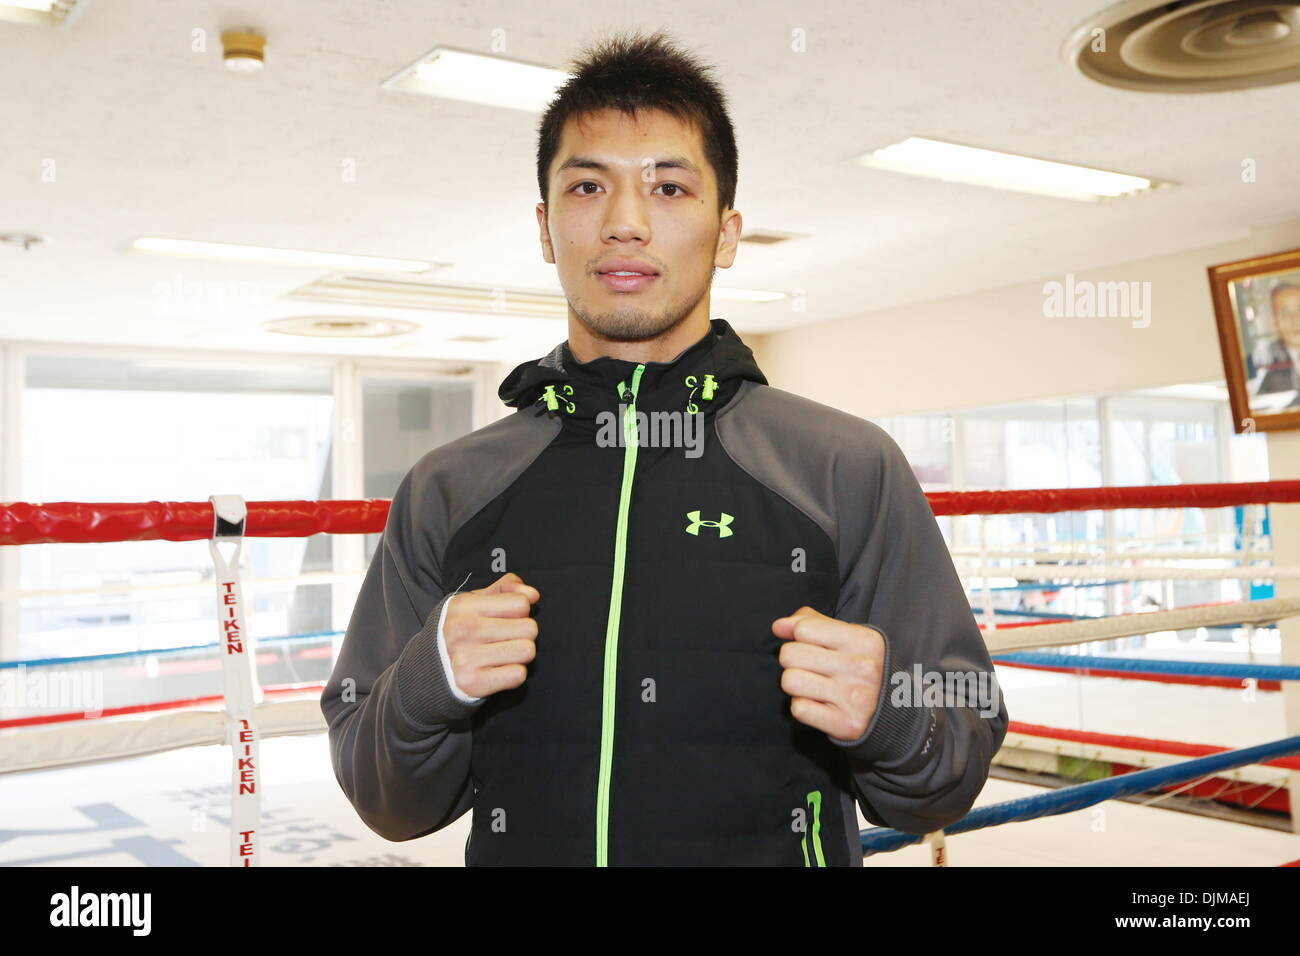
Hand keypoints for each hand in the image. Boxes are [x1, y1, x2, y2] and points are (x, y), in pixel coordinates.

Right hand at [442, 572, 539, 697]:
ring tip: (501, 655)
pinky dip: (513, 674)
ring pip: (527, 651)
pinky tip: (497, 671)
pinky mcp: (472, 682)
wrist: (427, 670)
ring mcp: (466, 657)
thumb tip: (533, 595)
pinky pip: (518, 675)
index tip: (504, 620)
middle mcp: (464, 629)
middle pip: (529, 628)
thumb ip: (505, 589)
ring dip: (519, 655)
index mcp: (464, 605)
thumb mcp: (473, 602)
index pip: (521, 603)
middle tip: (504, 640)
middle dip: (522, 634)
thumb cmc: (459, 631)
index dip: (519, 612)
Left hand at [772, 606, 885, 742]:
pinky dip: (804, 707)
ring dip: (796, 685)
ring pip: (790, 681)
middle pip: (790, 654)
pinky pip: (799, 709)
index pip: (803, 629)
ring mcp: (856, 698)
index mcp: (864, 640)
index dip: (801, 637)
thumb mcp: (844, 636)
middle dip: (794, 661)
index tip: (817, 648)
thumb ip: (809, 622)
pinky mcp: (847, 724)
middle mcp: (863, 668)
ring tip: (816, 687)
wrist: (891, 710)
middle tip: (814, 669)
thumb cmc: (858, 666)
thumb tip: (779, 626)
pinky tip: (822, 705)